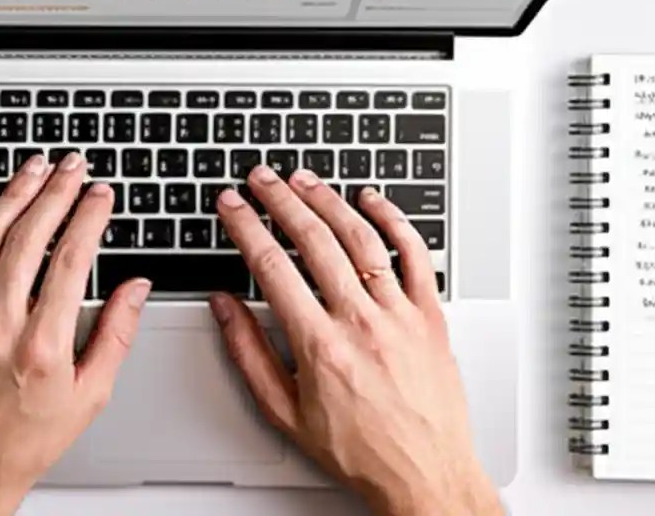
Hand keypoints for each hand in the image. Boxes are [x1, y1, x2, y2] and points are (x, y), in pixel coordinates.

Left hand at [0, 153, 151, 515]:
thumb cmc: (24, 441)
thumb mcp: (90, 397)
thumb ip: (116, 336)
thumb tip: (136, 288)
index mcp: (41, 347)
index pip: (71, 260)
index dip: (89, 217)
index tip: (100, 195)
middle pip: (28, 238)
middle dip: (55, 192)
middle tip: (73, 166)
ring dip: (12, 195)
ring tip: (34, 170)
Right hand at [210, 166, 500, 515]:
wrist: (424, 475)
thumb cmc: (359, 451)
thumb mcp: (284, 412)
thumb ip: (248, 354)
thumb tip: (224, 308)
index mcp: (319, 346)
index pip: (271, 268)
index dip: (245, 228)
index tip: (232, 206)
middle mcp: (360, 323)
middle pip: (313, 241)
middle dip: (280, 201)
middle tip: (260, 179)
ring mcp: (399, 315)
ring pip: (361, 239)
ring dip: (328, 202)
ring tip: (304, 180)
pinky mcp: (430, 315)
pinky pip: (414, 255)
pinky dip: (393, 220)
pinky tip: (372, 200)